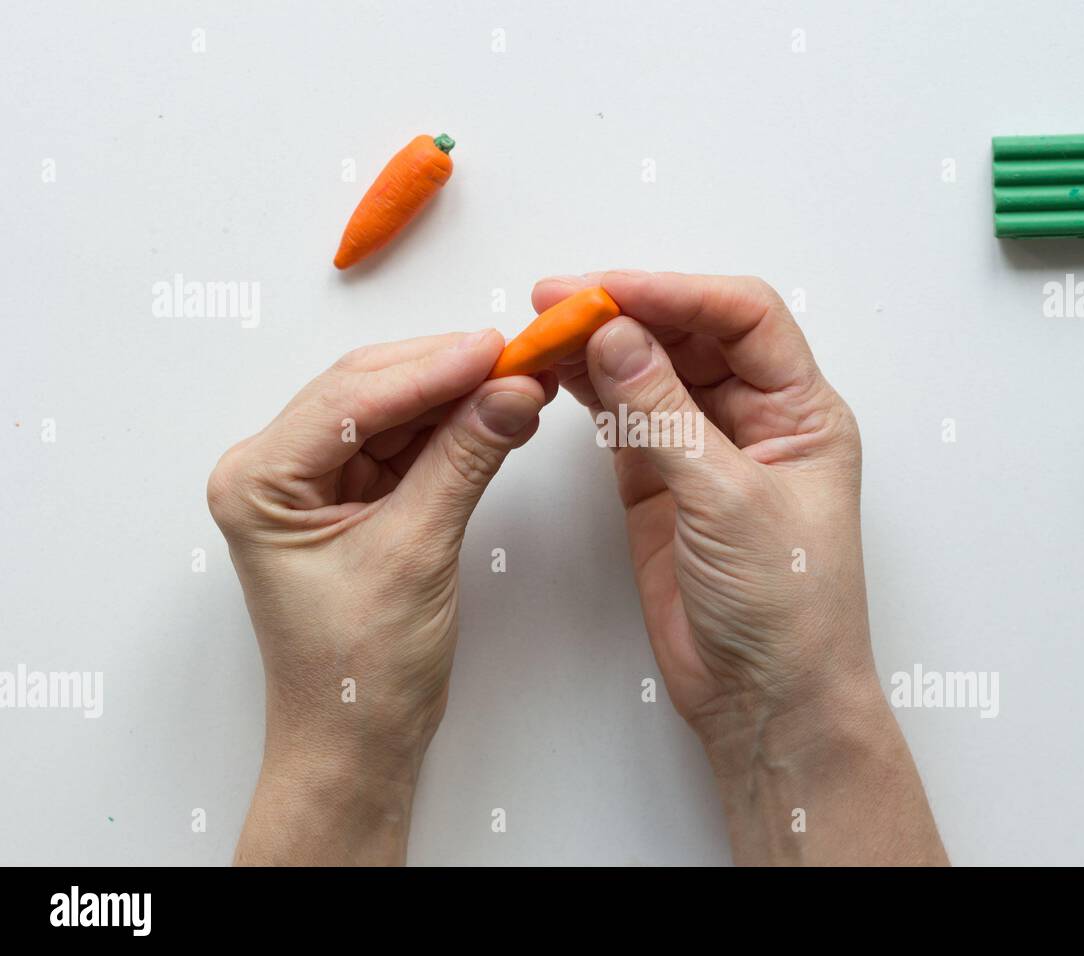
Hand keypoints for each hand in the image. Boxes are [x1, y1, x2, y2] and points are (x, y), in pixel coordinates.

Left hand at [207, 330, 554, 863]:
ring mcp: (314, 484)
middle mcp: (275, 471)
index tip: (499, 348)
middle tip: (520, 357)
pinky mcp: (352, 499)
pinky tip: (497, 414)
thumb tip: (513, 390)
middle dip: (446, 373)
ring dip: (456, 396)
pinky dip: (454, 429)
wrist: (356, 742)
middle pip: (368, 392)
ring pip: (392, 412)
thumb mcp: (416, 553)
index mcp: (258, 482)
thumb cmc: (357, 672)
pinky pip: (407, 445)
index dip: (431, 368)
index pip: (351, 399)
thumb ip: (465, 461)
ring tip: (522, 381)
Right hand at [534, 270, 945, 864]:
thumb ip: (665, 415)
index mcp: (802, 411)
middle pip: (691, 334)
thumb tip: (616, 336)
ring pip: (651, 370)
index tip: (609, 289)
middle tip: (559, 301)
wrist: (765, 698)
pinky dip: (590, 390)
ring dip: (601, 346)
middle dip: (628, 311)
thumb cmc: (787, 608)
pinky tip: (558, 371)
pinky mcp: (660, 481)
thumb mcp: (727, 501)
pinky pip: (623, 416)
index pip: (743, 317)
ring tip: (543, 329)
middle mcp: (756, 418)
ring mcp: (704, 448)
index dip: (676, 291)